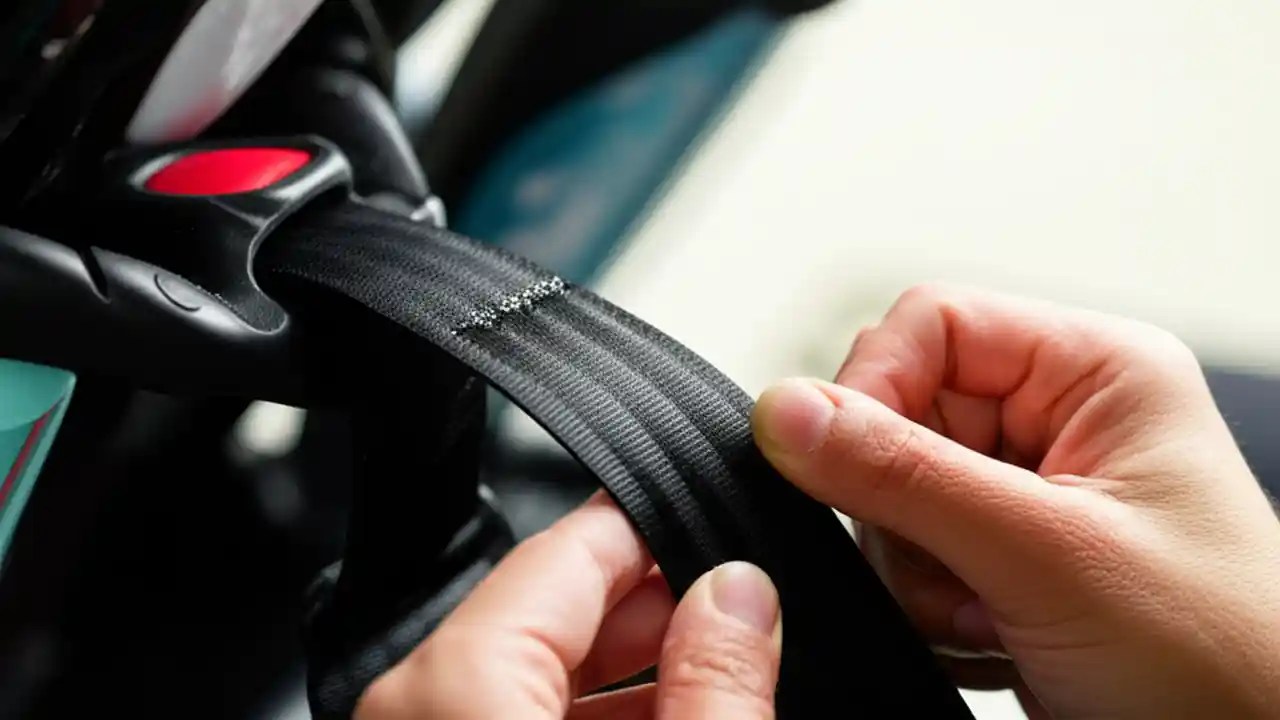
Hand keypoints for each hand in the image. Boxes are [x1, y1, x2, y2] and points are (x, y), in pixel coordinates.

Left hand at [355, 494, 782, 719]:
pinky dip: (572, 716)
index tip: (714, 524)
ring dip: (616, 673)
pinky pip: (496, 719)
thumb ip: (718, 685)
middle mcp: (404, 714)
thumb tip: (740, 595)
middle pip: (538, 613)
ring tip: (706, 678)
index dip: (652, 528)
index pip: (564, 555)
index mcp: (454, 696)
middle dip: (644, 606)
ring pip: (518, 676)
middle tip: (732, 609)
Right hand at [752, 285, 1279, 718]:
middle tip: (958, 573)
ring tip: (991, 618)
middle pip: (899, 412)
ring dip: (916, 570)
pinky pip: (908, 552)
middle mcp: (1061, 418)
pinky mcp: (1006, 555)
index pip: (932, 325)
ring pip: (891, 492)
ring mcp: (1029, 491)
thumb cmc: (1223, 663)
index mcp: (1097, 371)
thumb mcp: (1050, 558)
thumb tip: (787, 409)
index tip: (840, 465)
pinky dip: (928, 606)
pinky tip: (994, 638)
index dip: (873, 388)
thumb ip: (907, 476)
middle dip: (903, 509)